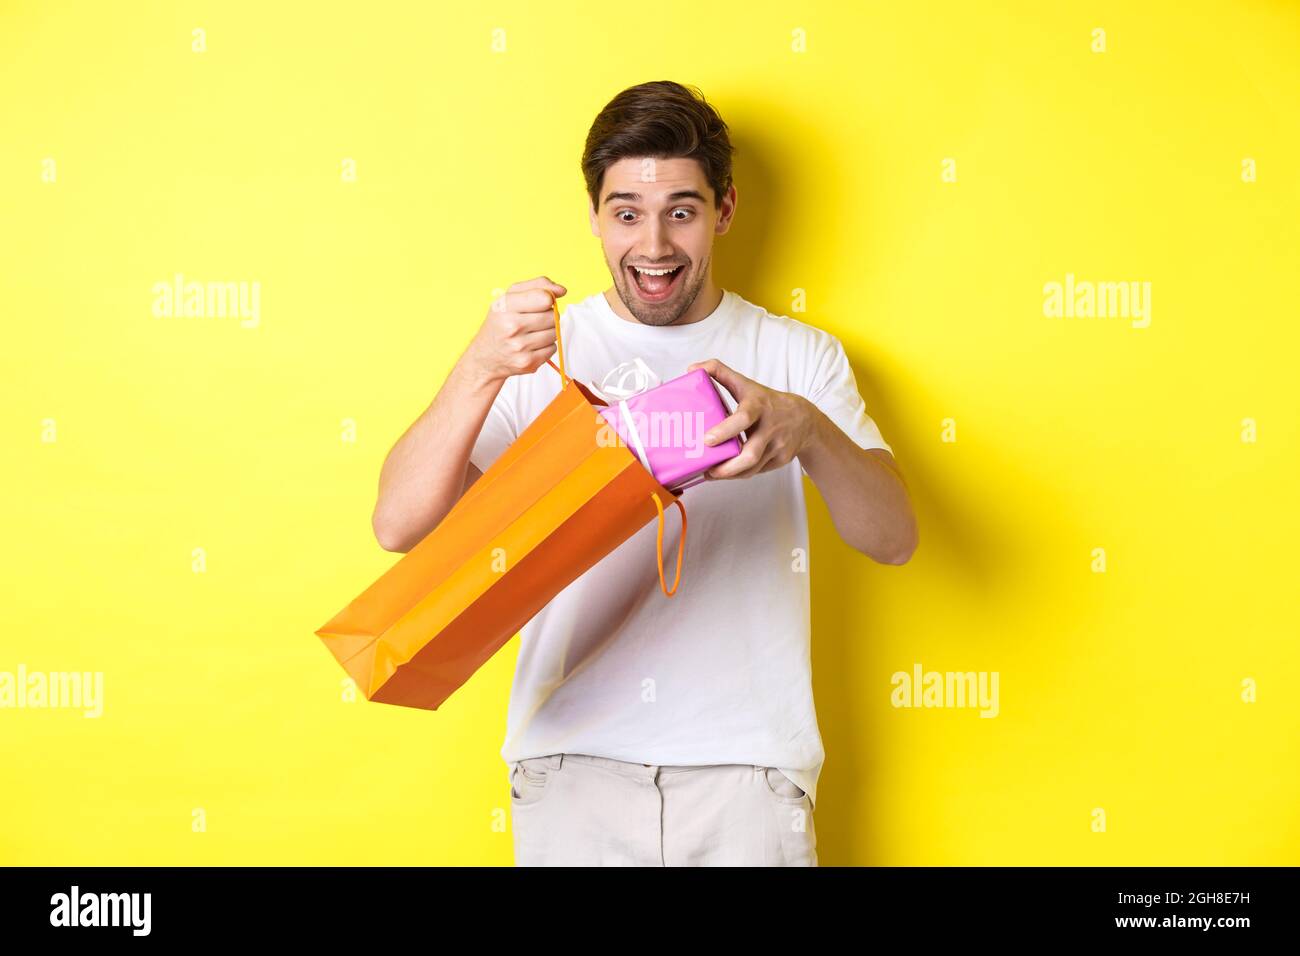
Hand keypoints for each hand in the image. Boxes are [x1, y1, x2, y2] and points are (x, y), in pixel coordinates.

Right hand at [465, 276, 566, 384]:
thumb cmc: (501, 322)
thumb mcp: (511, 296)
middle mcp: (511, 326)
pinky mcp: (528, 362)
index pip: (545, 298)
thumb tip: (562, 290)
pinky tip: (532, 345)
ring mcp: (520, 347)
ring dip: (548, 331)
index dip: (548, 299)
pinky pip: (553, 349)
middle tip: (534, 319)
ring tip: (531, 333)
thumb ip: (538, 285)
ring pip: (555, 333)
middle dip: (548, 316)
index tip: (542, 302)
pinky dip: (546, 346)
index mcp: (506, 306)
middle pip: (553, 316)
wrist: (485, 357)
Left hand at [686, 358, 819, 478]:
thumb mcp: (745, 384)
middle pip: (750, 453)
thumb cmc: (767, 401)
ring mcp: (777, 445)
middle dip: (727, 467)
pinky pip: (757, 472)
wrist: (803, 419)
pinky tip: (727, 473)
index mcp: (759, 406)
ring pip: (752, 468)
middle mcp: (770, 427)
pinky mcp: (780, 459)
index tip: (707, 440)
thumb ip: (719, 372)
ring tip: (711, 474)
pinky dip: (740, 474)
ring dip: (730, 474)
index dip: (725, 430)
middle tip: (707, 469)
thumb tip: (693, 368)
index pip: (744, 418)